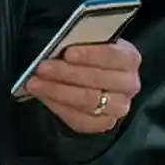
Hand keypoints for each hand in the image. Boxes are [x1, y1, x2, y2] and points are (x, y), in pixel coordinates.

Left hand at [25, 38, 141, 134]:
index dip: (90, 55)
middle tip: (42, 68)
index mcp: (129, 58)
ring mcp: (119, 107)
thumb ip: (79, 41)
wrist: (91, 75)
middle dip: (66, 73)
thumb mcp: (87, 41)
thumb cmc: (86, 54)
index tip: (68, 53)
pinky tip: (43, 96)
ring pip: (87, 101)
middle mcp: (129, 84)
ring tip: (35, 82)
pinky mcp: (104, 124)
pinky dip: (58, 106)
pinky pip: (81, 119)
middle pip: (97, 80)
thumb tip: (60, 46)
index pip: (113, 56)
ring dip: (57, 91)